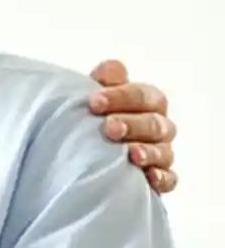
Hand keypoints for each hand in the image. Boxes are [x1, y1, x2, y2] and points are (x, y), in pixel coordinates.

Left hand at [88, 60, 176, 193]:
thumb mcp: (94, 96)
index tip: (94, 102)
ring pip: (164, 152)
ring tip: (131, 153)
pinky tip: (149, 177)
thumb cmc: (91, 116)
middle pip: (155, 124)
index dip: (121, 97)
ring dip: (148, 152)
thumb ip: (105, 79)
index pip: (144, 96)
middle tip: (109, 127)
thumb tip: (113, 68)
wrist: (79, 151)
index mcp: (147, 103)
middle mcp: (159, 127)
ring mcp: (160, 154)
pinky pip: (169, 179)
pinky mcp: (158, 178)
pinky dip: (161, 178)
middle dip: (133, 124)